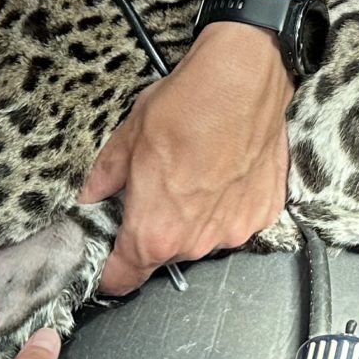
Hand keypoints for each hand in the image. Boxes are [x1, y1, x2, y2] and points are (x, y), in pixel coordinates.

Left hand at [81, 23, 291, 296]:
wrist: (243, 79)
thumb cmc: (187, 106)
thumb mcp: (128, 138)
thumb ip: (106, 176)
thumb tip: (93, 193)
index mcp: (155, 232)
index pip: (124, 279)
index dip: (111, 272)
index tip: (108, 262)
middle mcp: (198, 242)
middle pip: (165, 255)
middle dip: (155, 230)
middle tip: (156, 191)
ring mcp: (236, 229)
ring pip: (203, 238)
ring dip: (194, 218)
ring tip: (195, 174)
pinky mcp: (265, 211)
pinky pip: (236, 220)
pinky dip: (228, 204)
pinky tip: (224, 171)